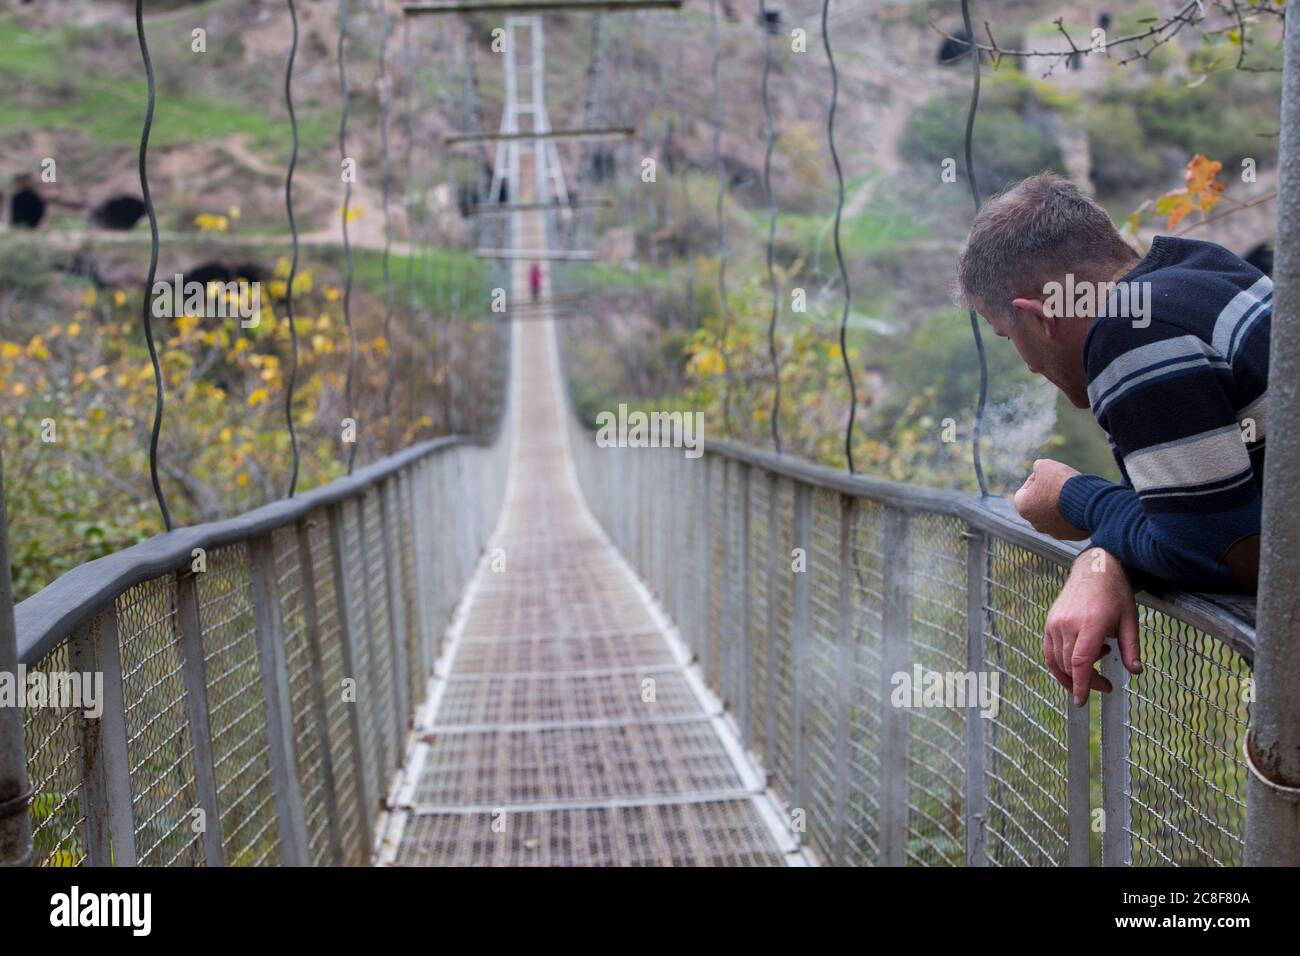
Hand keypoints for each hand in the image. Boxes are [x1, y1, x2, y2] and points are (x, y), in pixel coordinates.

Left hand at [1014, 459, 1087, 540]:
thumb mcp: (1045, 466)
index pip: (1024, 491)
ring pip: (1055, 515)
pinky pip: (1071, 521)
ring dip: (1062, 504)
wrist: (1087, 501)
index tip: (1046, 474)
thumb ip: (1039, 467)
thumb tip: (1039, 469)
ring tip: (1073, 492)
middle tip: (1061, 483)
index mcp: (1023, 508)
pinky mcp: (1071, 535)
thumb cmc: (1061, 483)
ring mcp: (1054, 531)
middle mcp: (1036, 524)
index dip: (1034, 480)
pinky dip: (1074, 512)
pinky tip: (1082, 501)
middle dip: (1049, 493)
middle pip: (1039, 505)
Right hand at [1043, 549, 1143, 706]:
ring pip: (1057, 660)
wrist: (1095, 569)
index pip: (1080, 662)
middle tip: (1106, 684)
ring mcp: (1055, 623)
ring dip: (1073, 673)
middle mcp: (1068, 624)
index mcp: (1091, 624)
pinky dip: (1059, 664)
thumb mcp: (1130, 621)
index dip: (1081, 684)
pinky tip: (1076, 663)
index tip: (1082, 702)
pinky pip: (1049, 650)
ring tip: (1096, 666)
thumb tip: (1136, 672)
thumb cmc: (1115, 594)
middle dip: (1086, 682)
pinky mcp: (1049, 622)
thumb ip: (1131, 649)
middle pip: (1069, 665)